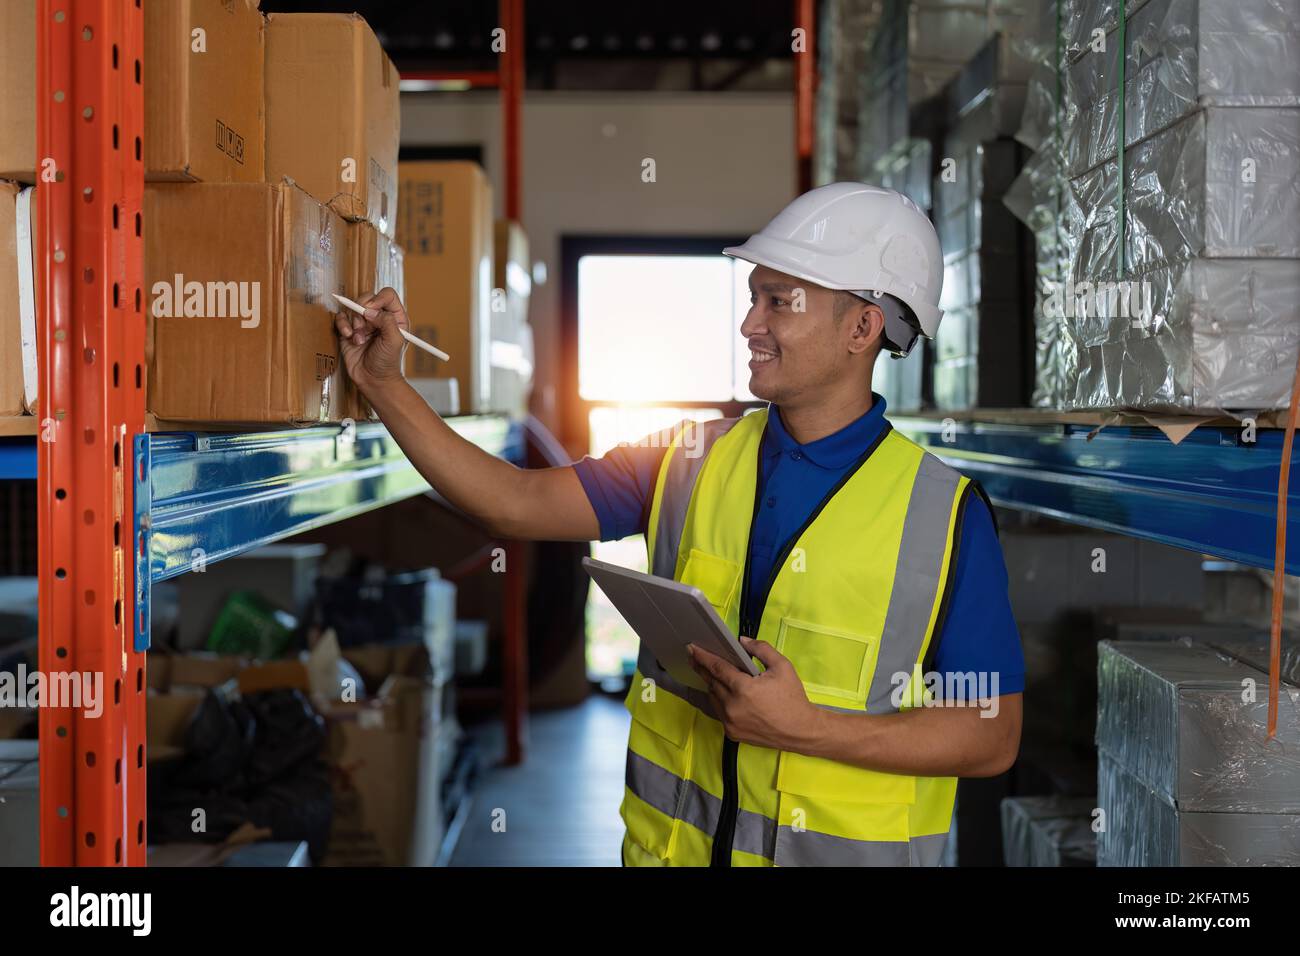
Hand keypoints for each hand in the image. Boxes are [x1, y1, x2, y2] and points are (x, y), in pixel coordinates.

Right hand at [334, 287, 409, 392]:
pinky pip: (341, 317)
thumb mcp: (394, 341)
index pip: (387, 295)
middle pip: (367, 297)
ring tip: (358, 339)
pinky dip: (342, 325)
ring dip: (354, 322)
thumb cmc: (388, 363)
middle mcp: (379, 317)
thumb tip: (370, 310)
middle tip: (363, 327)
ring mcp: (364, 323)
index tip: (371, 309)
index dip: (378, 298)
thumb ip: (386, 321)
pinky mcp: (349, 330)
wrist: (373, 380)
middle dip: (362, 311)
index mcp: (395, 317)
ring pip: (353, 307)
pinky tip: (348, 337)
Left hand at [688, 636, 823, 751]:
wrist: (800, 731)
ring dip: (711, 685)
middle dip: (701, 668)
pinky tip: (723, 692)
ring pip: (713, 698)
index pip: (717, 668)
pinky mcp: (731, 733)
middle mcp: (732, 706)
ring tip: (709, 673)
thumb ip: (761, 649)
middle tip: (693, 656)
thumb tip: (742, 641)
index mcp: (743, 689)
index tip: (692, 648)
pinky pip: (719, 712)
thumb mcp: (782, 666)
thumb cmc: (792, 698)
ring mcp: (730, 722)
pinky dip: (719, 700)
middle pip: (711, 682)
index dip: (703, 657)